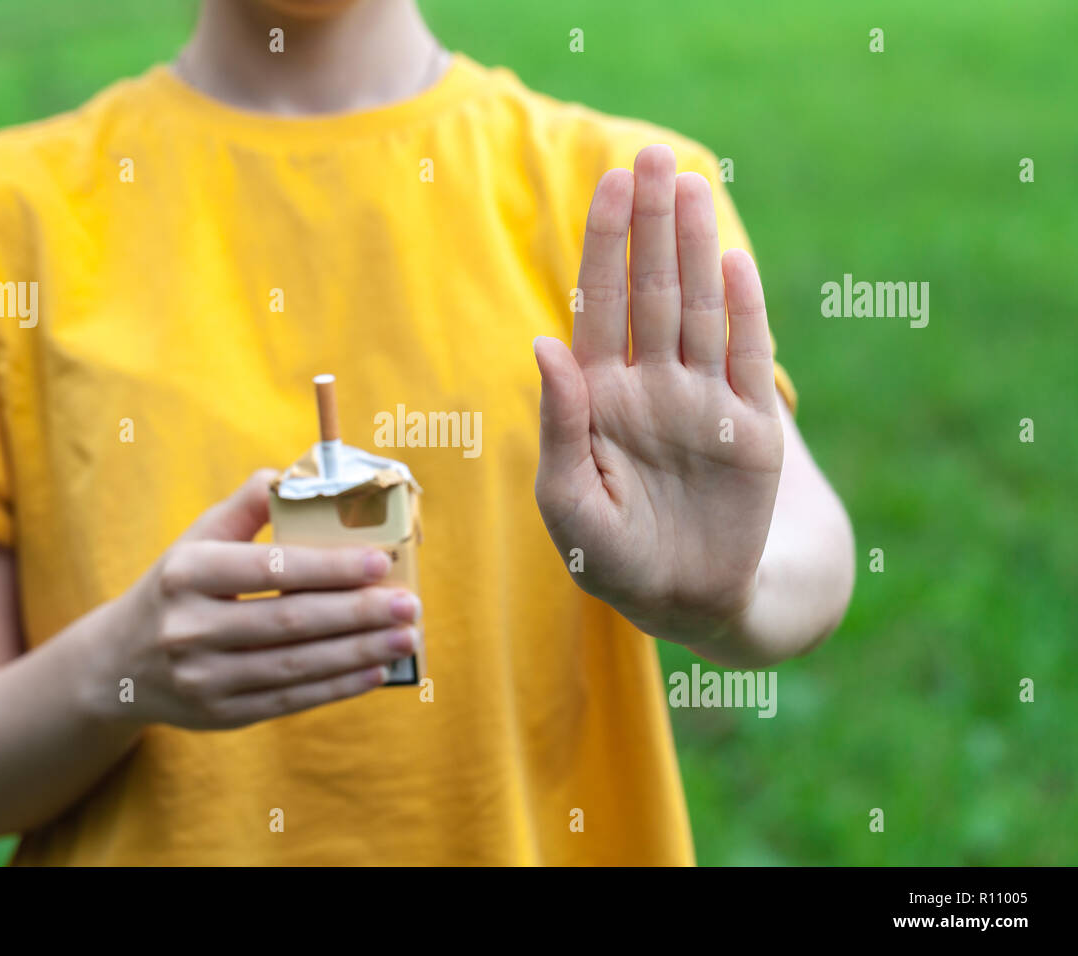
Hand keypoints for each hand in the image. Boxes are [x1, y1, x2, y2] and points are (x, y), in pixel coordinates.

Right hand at [84, 470, 421, 729]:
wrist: (120, 663)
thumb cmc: (178, 586)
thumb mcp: (197, 539)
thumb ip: (246, 506)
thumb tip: (297, 478)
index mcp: (188, 573)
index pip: (269, 569)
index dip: (327, 566)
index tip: (379, 561)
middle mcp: (190, 628)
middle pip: (288, 621)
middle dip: (357, 613)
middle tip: (408, 604)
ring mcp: (203, 677)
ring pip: (294, 665)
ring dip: (357, 652)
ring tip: (404, 637)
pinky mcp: (220, 715)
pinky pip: (289, 700)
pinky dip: (336, 687)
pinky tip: (375, 671)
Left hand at [534, 145, 783, 646]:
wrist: (688, 601)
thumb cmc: (610, 558)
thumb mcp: (566, 500)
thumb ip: (556, 424)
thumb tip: (542, 344)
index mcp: (599, 398)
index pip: (599, 307)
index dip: (604, 246)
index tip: (607, 184)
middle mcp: (651, 387)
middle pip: (651, 291)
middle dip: (650, 226)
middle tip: (651, 156)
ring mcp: (703, 402)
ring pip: (699, 310)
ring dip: (695, 249)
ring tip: (690, 185)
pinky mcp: (751, 429)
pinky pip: (747, 359)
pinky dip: (744, 312)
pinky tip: (735, 261)